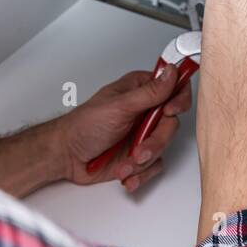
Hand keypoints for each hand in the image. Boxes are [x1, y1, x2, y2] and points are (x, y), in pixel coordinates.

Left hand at [55, 67, 192, 191]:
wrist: (68, 155)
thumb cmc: (85, 125)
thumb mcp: (120, 107)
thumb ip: (150, 92)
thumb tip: (171, 72)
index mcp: (140, 90)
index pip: (174, 87)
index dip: (178, 99)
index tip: (170, 111)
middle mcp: (145, 111)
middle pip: (172, 124)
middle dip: (154, 142)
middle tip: (138, 150)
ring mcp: (143, 133)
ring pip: (163, 147)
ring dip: (143, 161)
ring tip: (125, 164)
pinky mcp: (139, 155)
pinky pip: (154, 166)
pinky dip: (140, 174)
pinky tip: (125, 174)